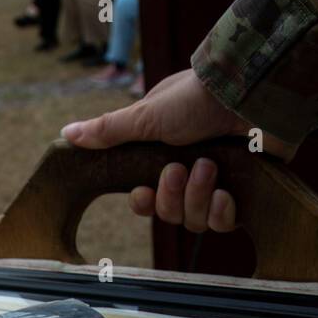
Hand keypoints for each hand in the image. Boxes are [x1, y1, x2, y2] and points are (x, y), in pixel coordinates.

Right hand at [60, 68, 296, 232]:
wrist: (251, 95)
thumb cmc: (197, 99)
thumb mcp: (145, 117)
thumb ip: (108, 131)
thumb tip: (66, 134)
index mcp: (165, 155)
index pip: (147, 198)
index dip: (143, 204)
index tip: (142, 193)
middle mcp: (190, 171)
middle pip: (169, 212)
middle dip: (172, 196)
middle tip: (180, 169)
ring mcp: (219, 182)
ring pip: (194, 219)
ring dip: (197, 196)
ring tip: (208, 167)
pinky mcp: (247, 193)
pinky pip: (224, 223)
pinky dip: (222, 212)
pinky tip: (226, 194)